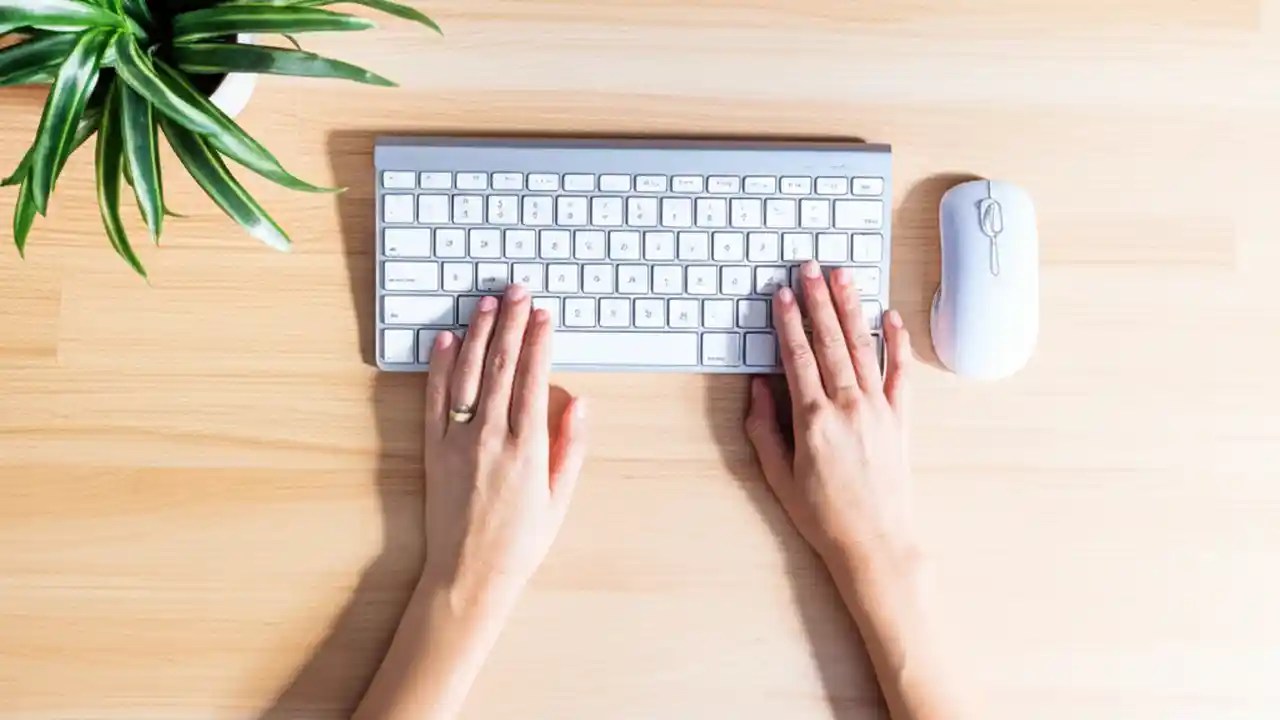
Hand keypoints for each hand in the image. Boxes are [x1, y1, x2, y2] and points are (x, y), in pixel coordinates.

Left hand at [422, 285, 587, 601]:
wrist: (469, 575)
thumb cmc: (520, 542)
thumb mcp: (560, 498)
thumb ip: (571, 447)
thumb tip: (579, 402)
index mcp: (528, 449)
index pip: (533, 379)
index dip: (538, 341)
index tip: (544, 314)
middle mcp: (491, 438)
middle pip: (501, 366)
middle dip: (511, 323)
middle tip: (517, 291)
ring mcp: (457, 442)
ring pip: (468, 375)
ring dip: (478, 334)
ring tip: (486, 303)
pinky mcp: (431, 450)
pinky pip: (435, 400)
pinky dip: (439, 366)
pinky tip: (445, 339)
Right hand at [745, 261, 915, 576]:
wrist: (875, 542)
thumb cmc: (822, 515)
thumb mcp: (777, 475)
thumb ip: (763, 426)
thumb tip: (759, 385)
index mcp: (812, 419)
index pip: (797, 356)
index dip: (787, 321)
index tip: (782, 293)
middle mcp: (848, 406)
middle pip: (830, 341)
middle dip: (818, 300)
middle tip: (809, 268)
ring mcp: (879, 409)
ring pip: (863, 346)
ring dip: (851, 308)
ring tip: (843, 276)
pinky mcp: (902, 419)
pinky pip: (901, 372)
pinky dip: (897, 342)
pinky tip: (890, 316)